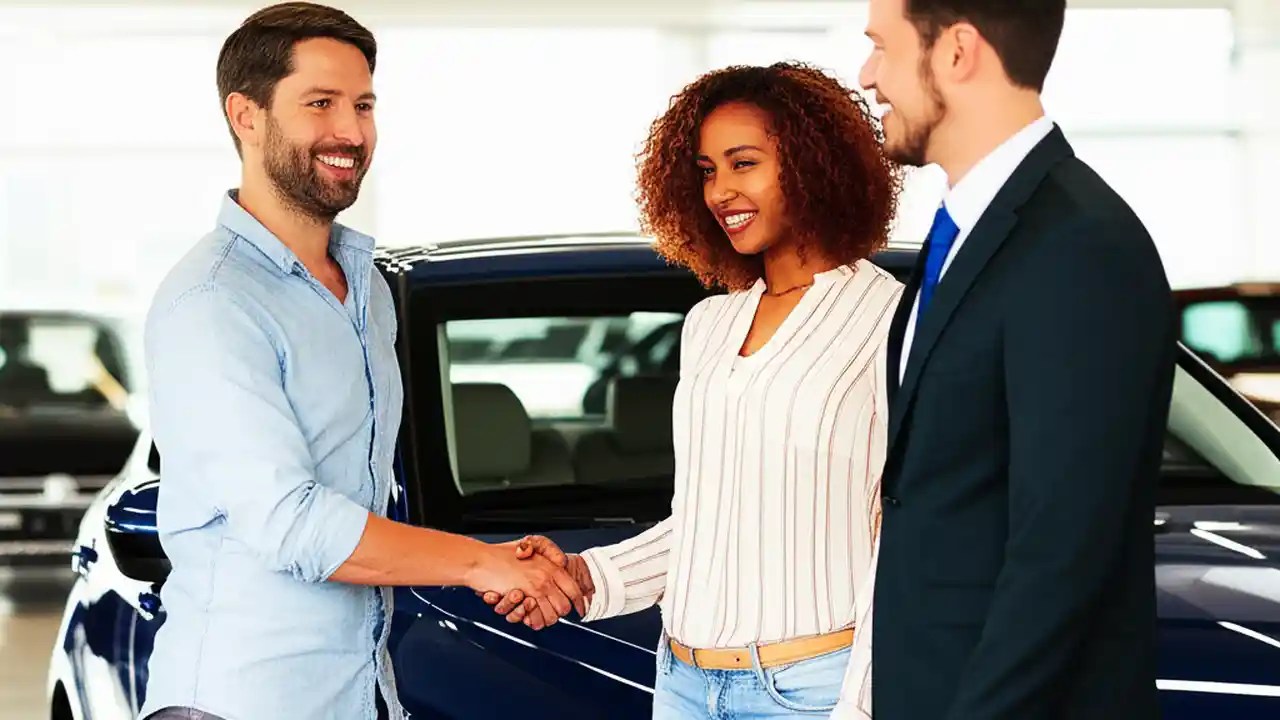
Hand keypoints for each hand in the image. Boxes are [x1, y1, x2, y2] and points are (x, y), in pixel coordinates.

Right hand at [466, 541, 582, 629]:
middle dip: (560, 612)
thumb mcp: (528, 546)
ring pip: (553, 614)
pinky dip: (534, 621)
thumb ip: (546, 552)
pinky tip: (528, 617)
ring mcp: (536, 586)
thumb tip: (560, 561)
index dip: (579, 601)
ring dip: (546, 618)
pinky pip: (537, 617)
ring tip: (538, 616)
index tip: (581, 608)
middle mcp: (546, 576)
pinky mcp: (524, 596)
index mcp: (550, 565)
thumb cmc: (499, 554)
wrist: (480, 561)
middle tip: (552, 613)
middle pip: (565, 605)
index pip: (573, 588)